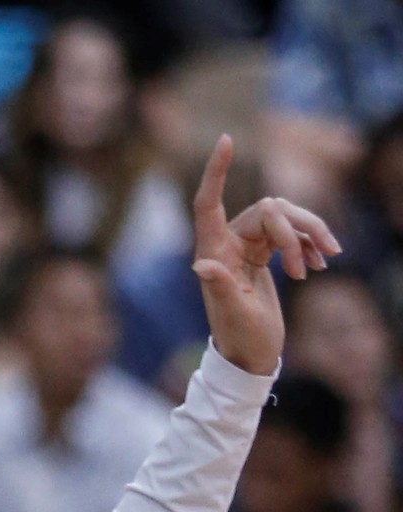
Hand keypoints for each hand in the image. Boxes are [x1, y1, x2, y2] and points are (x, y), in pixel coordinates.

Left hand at [192, 134, 340, 376]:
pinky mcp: (263, 253)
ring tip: (326, 262)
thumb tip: (200, 265)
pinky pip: (290, 232)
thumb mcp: (235, 314)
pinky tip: (322, 262)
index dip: (216, 171)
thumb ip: (221, 287)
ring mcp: (245, 247)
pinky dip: (308, 242)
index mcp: (213, 253)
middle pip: (268, 210)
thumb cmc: (240, 339)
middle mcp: (226, 244)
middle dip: (295, 230)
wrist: (251, 357)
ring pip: (284, 217)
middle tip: (309, 268)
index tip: (227, 139)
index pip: (208, 202)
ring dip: (309, 234)